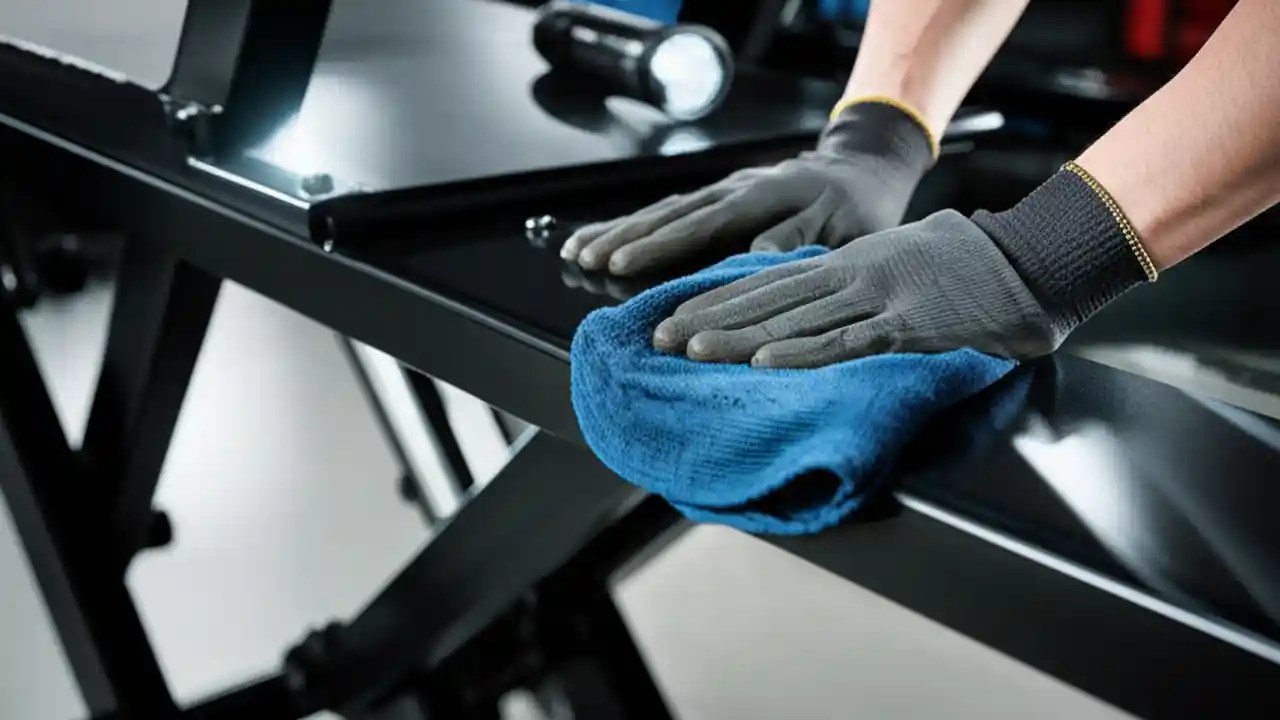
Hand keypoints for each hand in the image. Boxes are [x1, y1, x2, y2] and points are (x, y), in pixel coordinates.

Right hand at [560, 101, 934, 275]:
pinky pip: (665, 214)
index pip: (702, 224)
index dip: (659, 246)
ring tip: (574, 254)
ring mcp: (718, 194)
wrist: (857, 172)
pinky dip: (629, 228)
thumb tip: (756, 252)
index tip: (621, 265)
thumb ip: (800, 237)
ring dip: (616, 233)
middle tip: (582, 262)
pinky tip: (597, 243)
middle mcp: (731, 191)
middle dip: (622, 239)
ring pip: (659, 212)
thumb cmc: (857, 210)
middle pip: (667, 215)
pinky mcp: (712, 202)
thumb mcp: (844, 227)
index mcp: (760, 198)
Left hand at [652, 168, 1151, 367]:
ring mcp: (877, 297)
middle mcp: (851, 274)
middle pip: (767, 298)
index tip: (675, 314)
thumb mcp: (897, 264)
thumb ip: (855, 284)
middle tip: (658, 337)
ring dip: (737, 337)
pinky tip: (763, 363)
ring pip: (793, 320)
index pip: (768, 280)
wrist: (1028, 262)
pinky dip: (801, 353)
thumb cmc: (964, 266)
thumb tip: (815, 307)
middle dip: (709, 318)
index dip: (719, 299)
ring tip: (690, 351)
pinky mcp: (905, 324)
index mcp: (848, 262)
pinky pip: (844, 342)